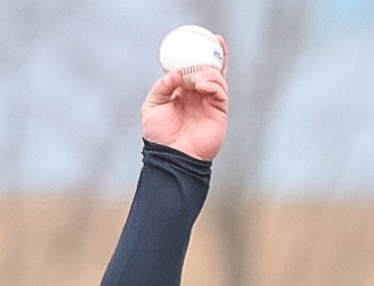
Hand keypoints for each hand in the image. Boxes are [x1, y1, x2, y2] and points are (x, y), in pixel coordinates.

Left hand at [141, 39, 227, 160]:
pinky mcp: (219, 112)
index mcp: (183, 92)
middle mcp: (198, 95)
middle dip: (216, 53)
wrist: (172, 158)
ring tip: (196, 78)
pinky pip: (220, 91)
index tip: (197, 39)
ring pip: (217, 78)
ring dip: (208, 72)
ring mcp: (210, 103)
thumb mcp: (152, 107)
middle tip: (215, 40)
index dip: (197, 54)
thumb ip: (161, 88)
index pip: (193, 68)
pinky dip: (213, 84)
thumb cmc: (159, 136)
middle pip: (212, 69)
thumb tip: (175, 73)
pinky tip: (201, 84)